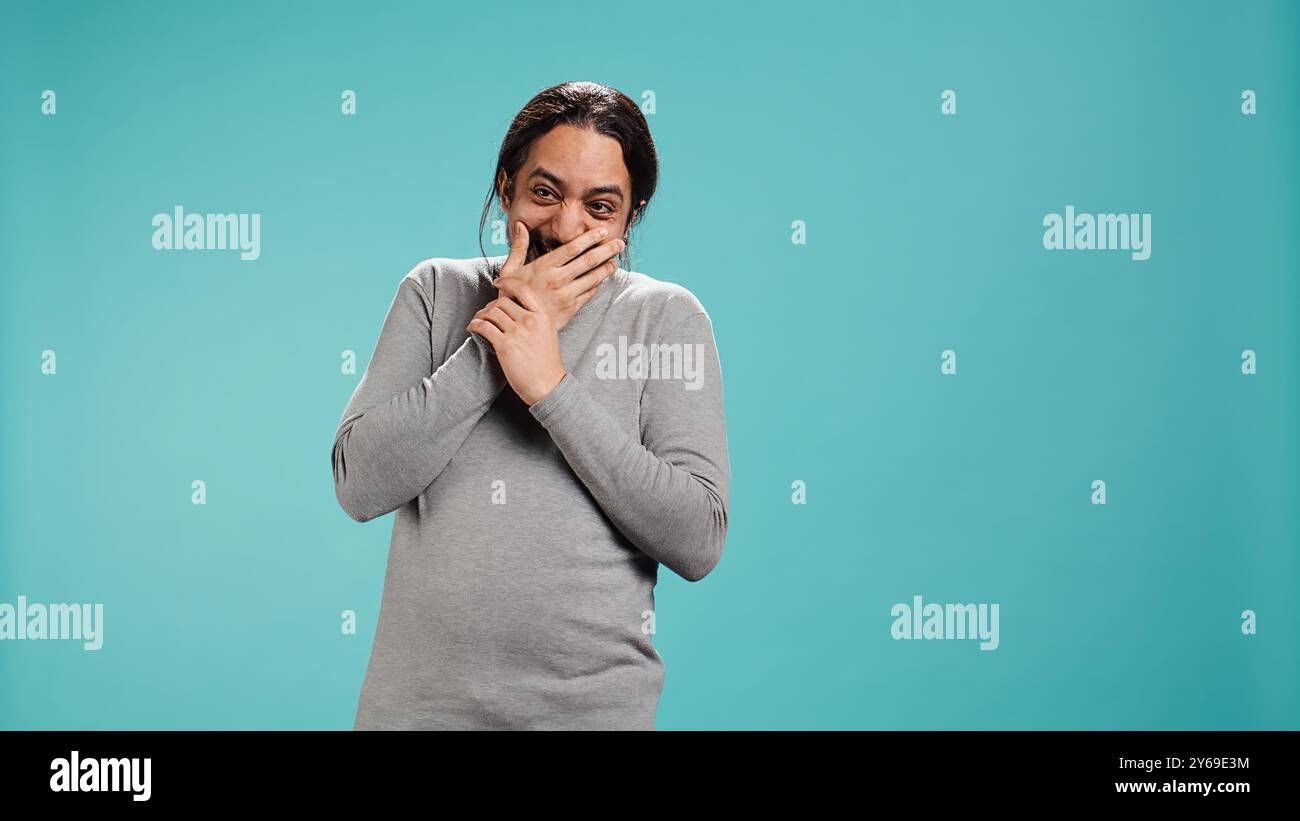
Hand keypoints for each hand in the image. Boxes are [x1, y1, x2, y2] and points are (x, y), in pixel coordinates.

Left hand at [466, 278, 566, 405]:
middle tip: (485, 313)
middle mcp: (530, 320)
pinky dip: (475, 325)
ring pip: (491, 313)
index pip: (523, 290)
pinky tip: (473, 328)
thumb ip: (536, 320)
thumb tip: (517, 311)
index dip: (507, 282)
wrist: (548, 385)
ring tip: (477, 321)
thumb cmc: (547, 364)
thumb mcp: (549, 334)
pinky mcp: (505, 345)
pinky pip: (484, 327)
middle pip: (502, 302)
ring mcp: (517, 332)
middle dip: (490, 306)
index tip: (498, 283)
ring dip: (480, 315)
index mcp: (543, 316)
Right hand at [494, 219, 623, 329]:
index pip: (573, 248)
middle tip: (620, 243)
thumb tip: (519, 225)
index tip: (603, 231)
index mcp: (545, 266)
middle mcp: (558, 279)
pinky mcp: (571, 308)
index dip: (591, 238)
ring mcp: (566, 295)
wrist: (516, 325)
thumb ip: (518, 247)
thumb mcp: (510, 270)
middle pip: (589, 261)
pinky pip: (590, 293)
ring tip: (615, 260)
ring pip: (593, 278)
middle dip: (607, 250)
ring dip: (607, 267)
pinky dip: (599, 284)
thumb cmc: (511, 295)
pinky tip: (604, 277)